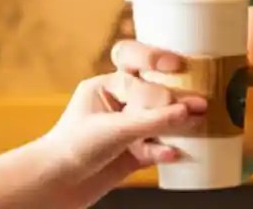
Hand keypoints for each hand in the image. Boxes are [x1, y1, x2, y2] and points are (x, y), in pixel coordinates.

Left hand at [33, 46, 206, 206]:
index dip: (158, 64)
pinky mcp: (135, 153)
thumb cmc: (70, 149)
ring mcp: (128, 128)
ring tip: (198, 121)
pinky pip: (158, 147)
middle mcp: (119, 103)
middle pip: (155, 89)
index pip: (138, 72)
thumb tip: (188, 111)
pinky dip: (166, 150)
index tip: (178, 65)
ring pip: (161, 119)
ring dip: (178, 122)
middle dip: (176, 95)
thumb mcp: (113, 130)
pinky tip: (173, 154)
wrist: (54, 187)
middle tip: (198, 101)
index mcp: (106, 86)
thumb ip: (151, 120)